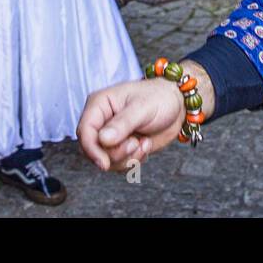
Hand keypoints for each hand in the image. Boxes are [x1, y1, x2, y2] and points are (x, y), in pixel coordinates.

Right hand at [78, 76, 192, 171]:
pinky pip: (119, 164)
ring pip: (106, 160)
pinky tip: (145, 145)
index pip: (85, 131)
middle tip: (135, 143)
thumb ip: (122, 124)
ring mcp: (111, 136)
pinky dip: (134, 160)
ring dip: (127, 158)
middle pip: (93, 149)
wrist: (177, 106)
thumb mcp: (142, 107)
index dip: (91, 149)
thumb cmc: (159, 97)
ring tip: (143, 142)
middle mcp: (101, 121)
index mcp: (100, 104)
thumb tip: (102, 139)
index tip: (104, 163)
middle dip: (115, 153)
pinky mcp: (121, 147)